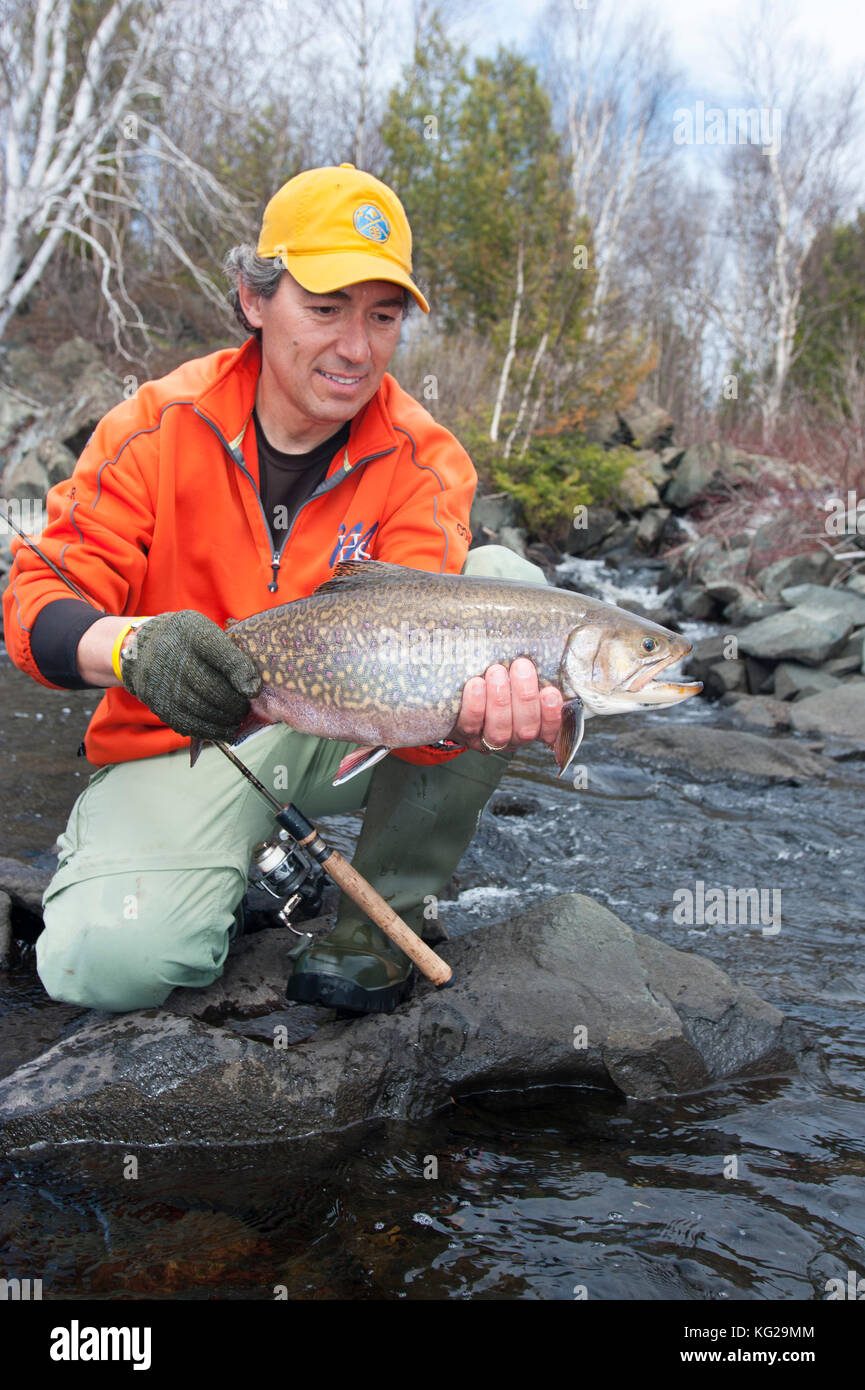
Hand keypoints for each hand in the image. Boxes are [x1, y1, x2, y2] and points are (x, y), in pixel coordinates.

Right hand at [120, 610, 261, 740]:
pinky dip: (212, 731)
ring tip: (236, 718)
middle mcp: (177, 661)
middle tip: (246, 707)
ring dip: (227, 720)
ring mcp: (166, 686)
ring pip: (205, 711)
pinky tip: (224, 729)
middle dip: (237, 704)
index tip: (254, 690)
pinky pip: (190, 725)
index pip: (223, 655)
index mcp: (194, 635)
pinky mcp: (161, 706)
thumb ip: (231, 655)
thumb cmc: (185, 641)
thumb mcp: (207, 633)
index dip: (242, 673)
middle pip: (216, 691)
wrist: (142, 649)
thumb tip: (253, 688)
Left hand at [449, 657, 562, 754]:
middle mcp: (514, 737)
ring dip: (500, 700)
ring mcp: (488, 739)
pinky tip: (476, 684)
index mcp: (534, 726)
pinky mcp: (464, 734)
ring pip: (499, 730)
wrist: (458, 696)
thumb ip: (534, 669)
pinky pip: (470, 724)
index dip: (552, 714)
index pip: (550, 729)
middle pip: (526, 729)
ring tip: (497, 671)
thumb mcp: (520, 675)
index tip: (550, 692)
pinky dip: (475, 705)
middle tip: (522, 666)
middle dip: (525, 698)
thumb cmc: (501, 678)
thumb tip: (550, 638)